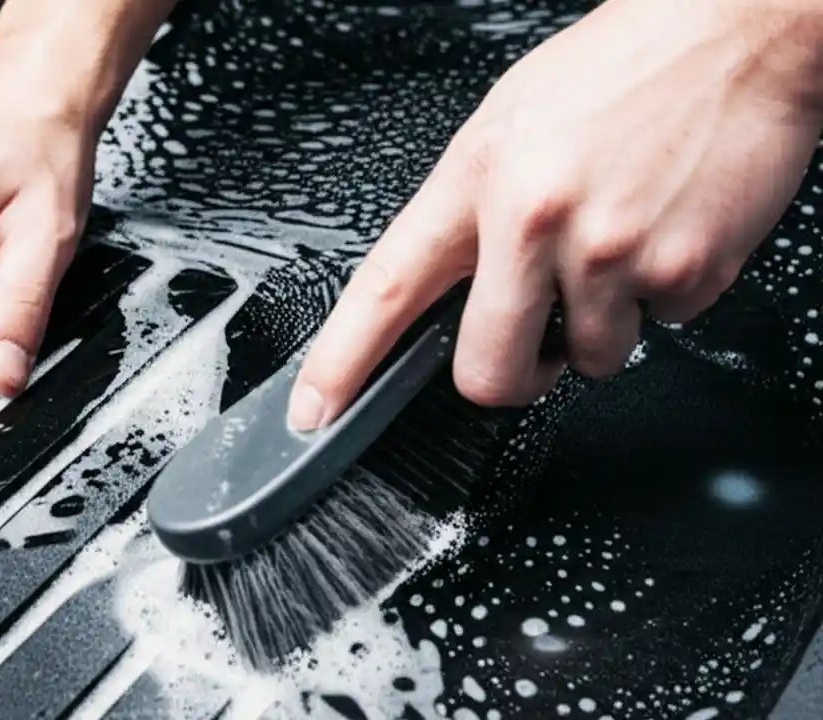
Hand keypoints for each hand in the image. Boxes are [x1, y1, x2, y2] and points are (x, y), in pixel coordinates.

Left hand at [290, 0, 822, 428]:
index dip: (340, 362)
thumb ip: (474, 207)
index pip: (385, 288)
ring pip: (589, 359)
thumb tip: (451, 281)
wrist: (740, 30)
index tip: (315, 410)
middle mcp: (534, 219)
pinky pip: (664, 327)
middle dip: (510, 376)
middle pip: (487, 371)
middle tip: (530, 346)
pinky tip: (667, 231)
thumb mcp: (512, 121)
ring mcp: (610, 251)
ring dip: (602, 325)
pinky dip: (665, 295)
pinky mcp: (685, 271)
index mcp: (478, 178)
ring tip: (620, 244)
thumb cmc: (625, 66)